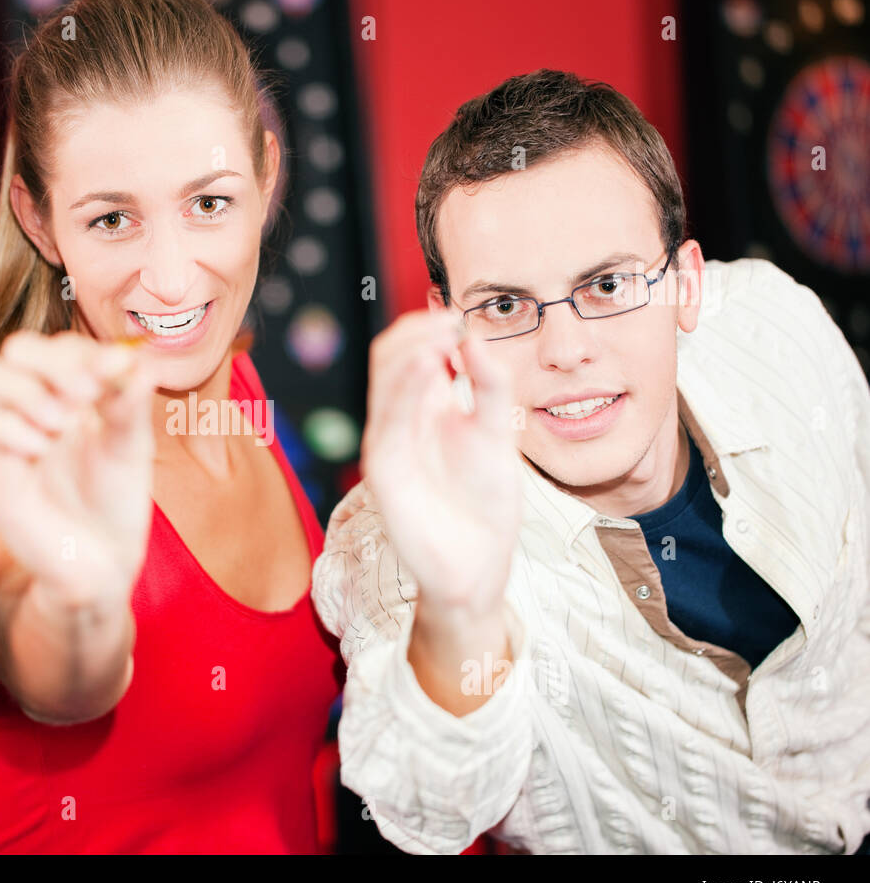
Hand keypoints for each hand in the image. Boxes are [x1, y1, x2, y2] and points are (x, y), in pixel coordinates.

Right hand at [0, 330, 155, 608]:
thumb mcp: (131, 445)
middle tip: (86, 395)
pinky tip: (40, 449)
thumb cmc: (114, 500)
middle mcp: (31, 407)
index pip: (59, 345)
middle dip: (53, 362)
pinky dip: (8, 426)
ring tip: (63, 425)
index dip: (85, 350)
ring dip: (28, 389)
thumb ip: (129, 402)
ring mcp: (5, 436)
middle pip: (16, 348)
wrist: (103, 563)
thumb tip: (135, 360)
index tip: (117, 371)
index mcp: (66, 394)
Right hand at [360, 310, 520, 628]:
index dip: (428, 328)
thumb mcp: (498, 433)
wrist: (477, 565)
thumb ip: (489, 386)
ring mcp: (389, 444)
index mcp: (424, 409)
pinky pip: (386, 418)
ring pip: (383, 381)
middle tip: (451, 322)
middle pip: (389, 357)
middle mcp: (400, 421)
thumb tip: (475, 338)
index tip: (460, 317)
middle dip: (417, 331)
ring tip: (443, 335)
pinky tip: (431, 369)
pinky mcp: (385, 469)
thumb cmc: (485, 505)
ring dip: (411, 350)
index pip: (409, 352)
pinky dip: (404, 388)